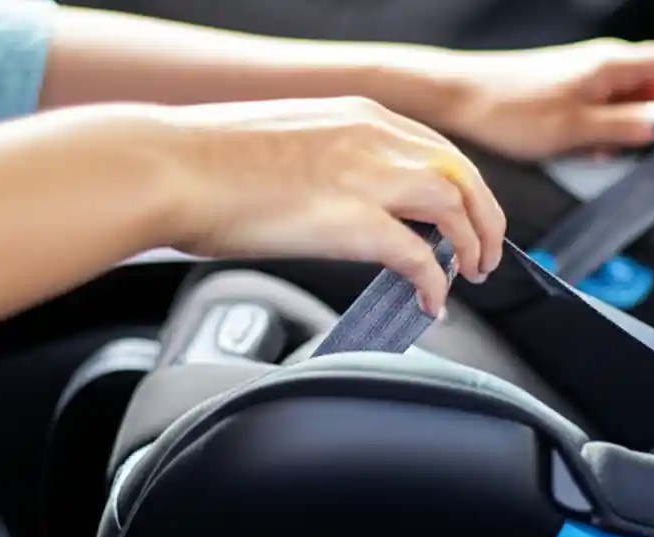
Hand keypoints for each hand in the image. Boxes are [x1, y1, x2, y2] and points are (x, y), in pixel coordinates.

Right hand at [164, 97, 505, 316]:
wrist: (168, 167)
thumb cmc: (205, 161)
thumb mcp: (287, 142)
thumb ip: (329, 162)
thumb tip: (341, 199)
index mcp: (358, 116)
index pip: (439, 150)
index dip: (463, 188)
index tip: (467, 216)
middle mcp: (373, 137)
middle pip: (462, 176)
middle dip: (484, 219)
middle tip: (485, 255)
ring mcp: (366, 177)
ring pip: (455, 208)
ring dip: (472, 245)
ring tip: (470, 276)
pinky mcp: (352, 221)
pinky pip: (419, 257)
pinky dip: (434, 283)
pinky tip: (430, 303)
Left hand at [442, 39, 653, 160]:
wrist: (459, 100)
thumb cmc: (511, 107)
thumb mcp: (576, 126)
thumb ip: (628, 126)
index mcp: (617, 64)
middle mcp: (610, 67)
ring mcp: (593, 82)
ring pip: (643, 104)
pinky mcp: (577, 99)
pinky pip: (616, 115)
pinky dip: (626, 133)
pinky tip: (617, 153)